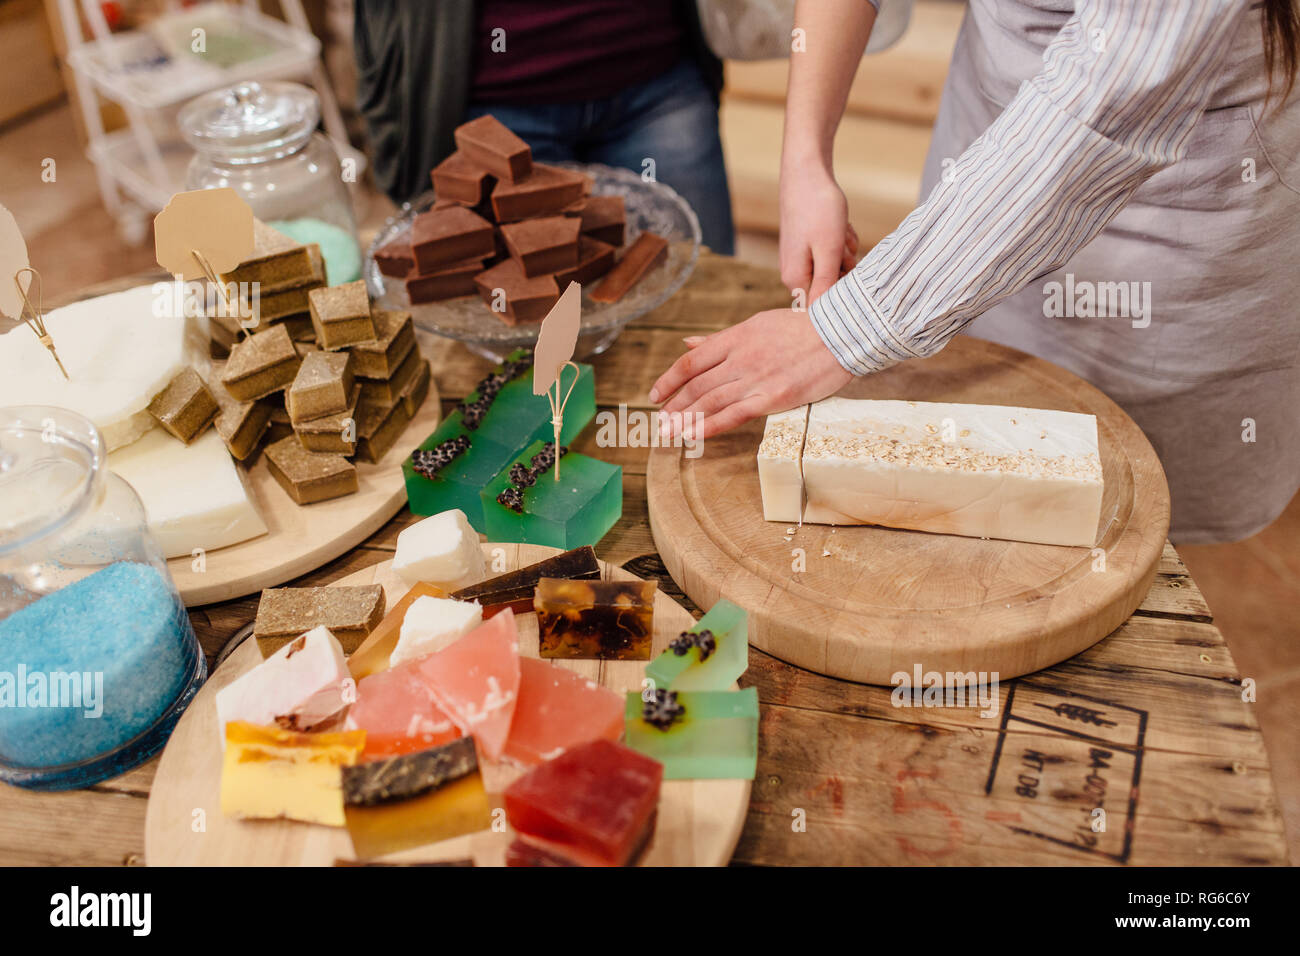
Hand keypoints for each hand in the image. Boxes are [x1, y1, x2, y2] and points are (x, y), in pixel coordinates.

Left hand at [650, 308, 852, 441]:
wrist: (842, 334)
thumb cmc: (804, 328)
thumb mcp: (757, 323)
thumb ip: (721, 339)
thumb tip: (688, 343)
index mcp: (735, 337)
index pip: (691, 361)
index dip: (669, 379)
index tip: (656, 394)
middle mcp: (740, 358)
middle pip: (696, 385)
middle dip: (673, 405)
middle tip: (658, 420)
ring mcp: (755, 378)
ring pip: (709, 401)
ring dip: (683, 419)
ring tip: (667, 433)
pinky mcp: (772, 398)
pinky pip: (733, 415)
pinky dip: (708, 427)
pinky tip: (691, 437)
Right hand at [779, 165, 858, 304]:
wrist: (807, 172)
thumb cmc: (817, 209)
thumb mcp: (829, 250)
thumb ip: (826, 285)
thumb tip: (823, 315)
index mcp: (796, 279)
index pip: (821, 307)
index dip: (840, 297)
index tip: (851, 276)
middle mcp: (795, 273)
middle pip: (833, 287)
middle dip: (846, 268)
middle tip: (843, 246)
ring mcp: (802, 258)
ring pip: (837, 268)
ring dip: (846, 252)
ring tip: (840, 231)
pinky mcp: (810, 246)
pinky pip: (834, 253)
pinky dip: (842, 240)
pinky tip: (839, 226)